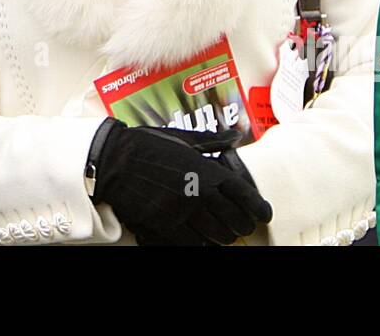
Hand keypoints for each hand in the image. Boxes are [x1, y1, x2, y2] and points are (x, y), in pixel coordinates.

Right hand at [92, 123, 271, 244]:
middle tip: (244, 225)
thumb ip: (212, 140)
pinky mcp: (165, 224)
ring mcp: (183, 210)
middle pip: (235, 219)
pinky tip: (204, 240)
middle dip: (244, 224)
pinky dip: (202, 244)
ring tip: (226, 234)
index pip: (244, 194)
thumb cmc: (147, 145)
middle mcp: (199, 191)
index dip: (259, 208)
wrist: (115, 159)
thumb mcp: (183, 138)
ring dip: (225, 236)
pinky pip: (194, 243)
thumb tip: (235, 135)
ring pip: (218, 235)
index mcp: (206, 169)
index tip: (263, 213)